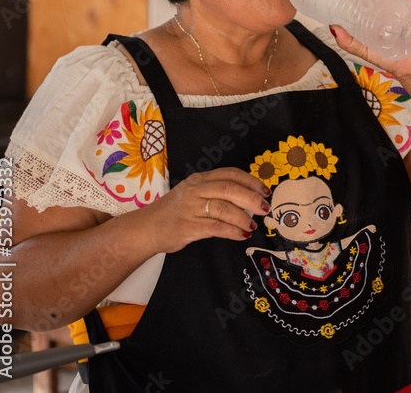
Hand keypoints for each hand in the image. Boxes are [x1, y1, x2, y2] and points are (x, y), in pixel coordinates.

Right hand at [142, 167, 270, 252]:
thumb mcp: (193, 193)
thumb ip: (215, 192)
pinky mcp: (188, 227)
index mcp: (199, 179)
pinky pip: (217, 227)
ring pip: (225, 209)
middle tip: (264, 208)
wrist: (146, 228)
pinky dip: (233, 231)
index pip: (230, 174)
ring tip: (252, 225)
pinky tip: (241, 235)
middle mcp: (195, 190)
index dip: (250, 181)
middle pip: (230, 189)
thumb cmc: (174, 212)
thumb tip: (248, 199)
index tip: (264, 190)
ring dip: (243, 218)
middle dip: (251, 198)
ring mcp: (190, 208)